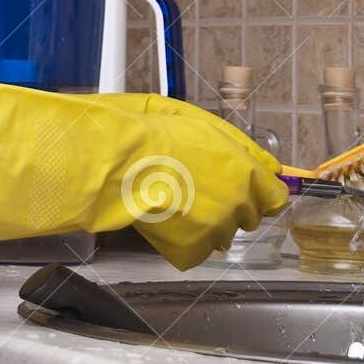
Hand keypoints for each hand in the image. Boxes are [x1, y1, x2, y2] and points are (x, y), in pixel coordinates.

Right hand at [0, 81, 286, 270]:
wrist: (95, 161)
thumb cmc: (123, 130)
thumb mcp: (165, 113)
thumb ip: (203, 134)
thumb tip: (225, 147)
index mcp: (229, 148)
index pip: (268, 175)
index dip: (262, 182)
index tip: (257, 185)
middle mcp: (232, 184)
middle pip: (258, 207)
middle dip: (238, 203)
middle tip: (206, 195)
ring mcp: (215, 217)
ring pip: (229, 231)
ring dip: (211, 222)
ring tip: (177, 207)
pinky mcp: (193, 243)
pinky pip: (202, 250)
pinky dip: (188, 242)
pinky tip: (165, 225)